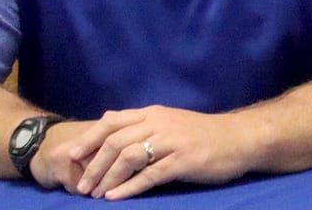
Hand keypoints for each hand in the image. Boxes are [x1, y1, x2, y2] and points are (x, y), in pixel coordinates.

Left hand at [54, 105, 254, 199]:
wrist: (240, 138)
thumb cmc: (202, 134)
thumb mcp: (170, 121)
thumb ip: (142, 124)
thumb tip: (109, 125)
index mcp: (153, 113)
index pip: (112, 122)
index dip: (89, 138)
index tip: (71, 156)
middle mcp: (159, 123)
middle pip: (115, 140)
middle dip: (93, 164)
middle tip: (81, 185)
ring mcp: (172, 141)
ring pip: (129, 156)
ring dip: (108, 177)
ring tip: (95, 194)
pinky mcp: (184, 160)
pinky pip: (150, 174)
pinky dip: (129, 187)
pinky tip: (116, 198)